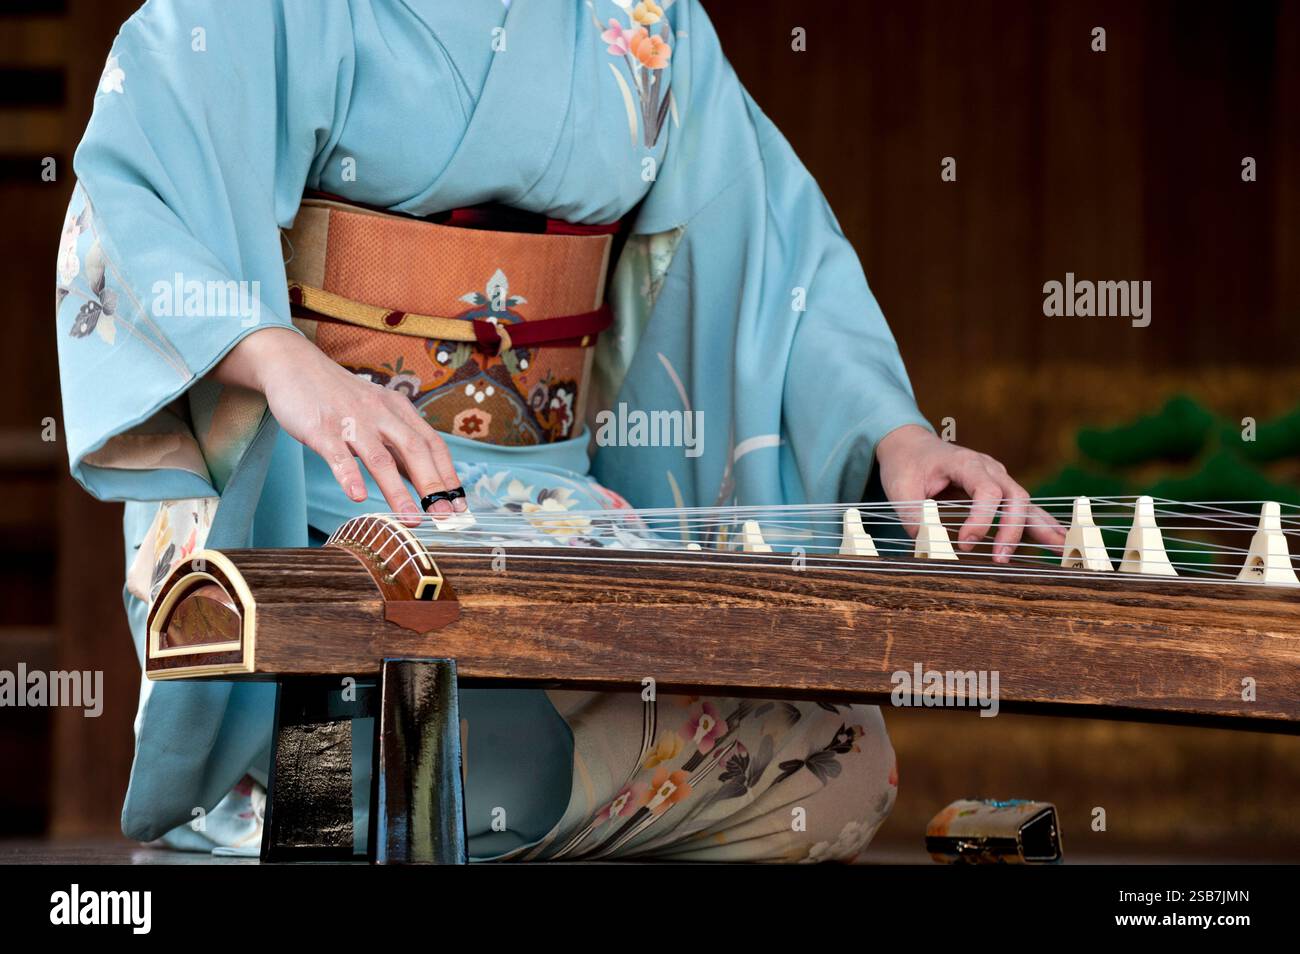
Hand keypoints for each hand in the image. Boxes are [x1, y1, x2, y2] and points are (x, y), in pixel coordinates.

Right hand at [212, 327, 462, 524]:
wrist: (294, 364)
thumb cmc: (340, 397)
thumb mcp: (377, 412)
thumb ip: (397, 443)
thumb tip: (423, 481)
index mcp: (399, 410)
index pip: (433, 444)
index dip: (448, 475)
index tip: (459, 505)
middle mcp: (381, 414)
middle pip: (414, 451)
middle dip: (432, 486)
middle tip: (444, 517)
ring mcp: (351, 421)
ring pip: (379, 459)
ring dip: (397, 491)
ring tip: (410, 518)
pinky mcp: (321, 429)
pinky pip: (338, 456)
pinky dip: (349, 476)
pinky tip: (357, 497)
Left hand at [875, 424, 1064, 562]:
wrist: (911, 446)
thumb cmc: (906, 465)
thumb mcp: (900, 488)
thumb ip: (913, 515)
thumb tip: (930, 546)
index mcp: (964, 462)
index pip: (986, 490)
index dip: (981, 519)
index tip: (965, 543)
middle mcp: (989, 468)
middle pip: (1014, 496)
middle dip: (1011, 529)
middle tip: (1000, 558)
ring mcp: (998, 478)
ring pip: (1026, 502)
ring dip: (1040, 528)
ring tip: (1062, 550)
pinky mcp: (1000, 490)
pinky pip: (1023, 508)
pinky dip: (1040, 524)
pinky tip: (1058, 542)